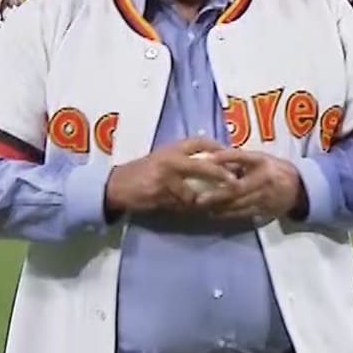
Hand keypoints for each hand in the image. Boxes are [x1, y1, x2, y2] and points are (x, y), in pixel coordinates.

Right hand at [103, 137, 236, 215]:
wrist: (117, 185)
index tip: (232, 156)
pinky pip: (180, 205)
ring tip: (208, 205)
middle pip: (202, 165)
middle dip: (220, 174)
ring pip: (193, 192)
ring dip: (201, 201)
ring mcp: (165, 178)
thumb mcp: (163, 158)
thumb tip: (212, 162)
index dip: (218, 147)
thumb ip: (184, 159)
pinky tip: (187, 210)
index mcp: (172, 148)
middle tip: (234, 182)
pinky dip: (186, 209)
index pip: (199, 142)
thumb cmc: (143, 171)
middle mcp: (170, 160)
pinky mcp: (159, 194)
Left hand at [193, 148, 306, 220]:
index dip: (225, 158)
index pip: (242, 156)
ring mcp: (265, 197)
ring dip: (219, 206)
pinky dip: (228, 214)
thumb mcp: (260, 159)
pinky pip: (243, 213)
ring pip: (238, 204)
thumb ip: (239, 159)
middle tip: (198, 199)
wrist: (299, 188)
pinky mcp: (265, 210)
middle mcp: (263, 179)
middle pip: (237, 188)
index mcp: (262, 162)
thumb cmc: (273, 169)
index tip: (207, 160)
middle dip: (216, 194)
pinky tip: (215, 213)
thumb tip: (212, 158)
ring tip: (202, 207)